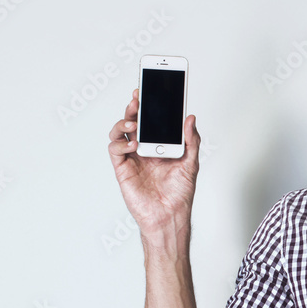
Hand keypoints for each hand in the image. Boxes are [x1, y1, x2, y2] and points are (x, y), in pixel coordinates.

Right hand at [107, 89, 200, 236]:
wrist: (170, 217)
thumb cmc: (180, 194)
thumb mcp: (191, 163)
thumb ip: (191, 140)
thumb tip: (190, 118)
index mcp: (160, 145)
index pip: (153, 120)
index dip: (150, 105)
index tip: (150, 90)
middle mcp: (144, 149)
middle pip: (135, 121)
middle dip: (135, 107)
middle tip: (138, 98)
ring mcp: (132, 158)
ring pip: (120, 132)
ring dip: (124, 122)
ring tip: (134, 122)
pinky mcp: (123, 169)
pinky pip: (115, 150)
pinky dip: (121, 143)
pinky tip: (133, 144)